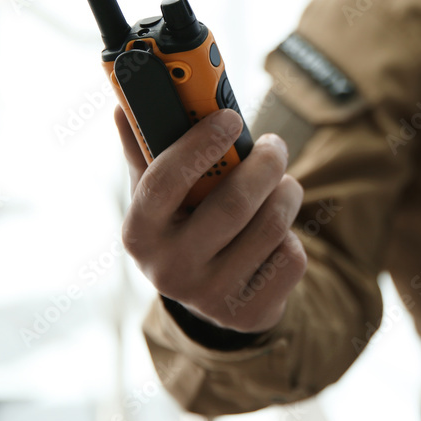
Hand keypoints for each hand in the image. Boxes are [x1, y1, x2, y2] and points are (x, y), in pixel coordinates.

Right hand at [114, 106, 306, 332]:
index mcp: (139, 233)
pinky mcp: (250, 315)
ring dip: (287, 193)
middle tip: (275, 144)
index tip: (230, 117)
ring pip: (271, 226)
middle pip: (233, 203)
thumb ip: (146, 150)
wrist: (212, 298)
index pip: (164, 181)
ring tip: (282, 184)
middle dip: (264, 163)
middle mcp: (169, 271)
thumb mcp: (161, 196)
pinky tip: (276, 235)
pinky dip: (294, 234)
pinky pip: (291, 257)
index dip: (199, 144)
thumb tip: (126, 105)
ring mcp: (211, 298)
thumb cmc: (185, 226)